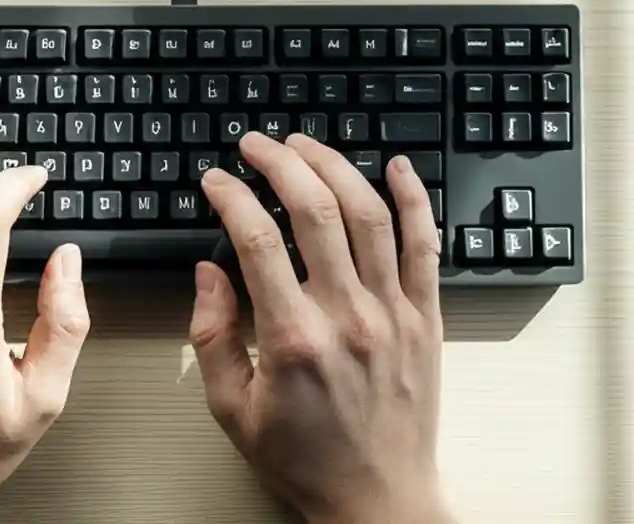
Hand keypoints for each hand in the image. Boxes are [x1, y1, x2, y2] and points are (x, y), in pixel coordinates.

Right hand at [189, 132, 454, 523]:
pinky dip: (414, 198)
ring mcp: (392, 313)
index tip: (215, 181)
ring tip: (306, 145)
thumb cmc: (304, 458)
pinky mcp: (425, 317)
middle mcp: (347, 316)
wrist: (377, 498)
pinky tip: (395, 167)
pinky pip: (426, 244)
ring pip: (369, 214)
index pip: (256, 239)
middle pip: (314, 210)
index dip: (231, 196)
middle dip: (280, 162)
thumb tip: (208, 273)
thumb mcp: (232, 409)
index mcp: (293, 338)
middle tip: (257, 144)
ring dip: (335, 166)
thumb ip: (212, 336)